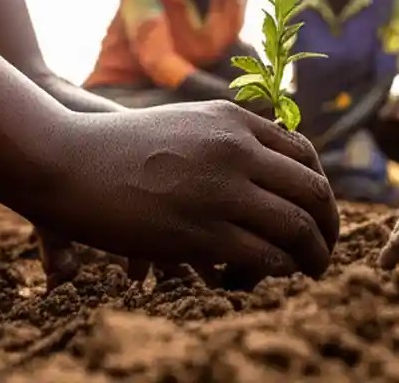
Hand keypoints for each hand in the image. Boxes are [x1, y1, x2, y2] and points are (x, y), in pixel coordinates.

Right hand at [40, 100, 339, 279]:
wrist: (67, 159)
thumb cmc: (122, 146)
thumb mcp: (187, 124)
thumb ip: (229, 138)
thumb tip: (268, 164)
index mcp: (235, 121)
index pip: (307, 158)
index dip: (320, 192)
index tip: (315, 214)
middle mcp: (237, 150)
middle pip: (315, 193)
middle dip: (330, 227)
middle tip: (323, 249)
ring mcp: (221, 190)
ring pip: (298, 229)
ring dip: (314, 256)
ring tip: (310, 271)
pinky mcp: (201, 232)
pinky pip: (266, 258)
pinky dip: (277, 273)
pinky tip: (265, 277)